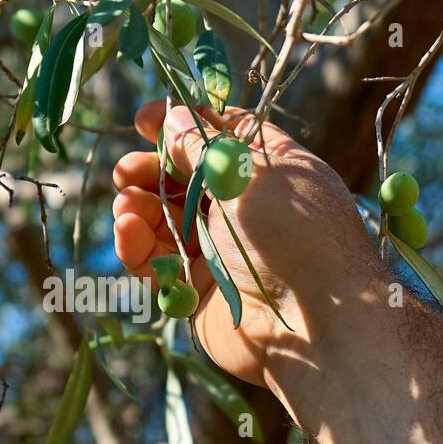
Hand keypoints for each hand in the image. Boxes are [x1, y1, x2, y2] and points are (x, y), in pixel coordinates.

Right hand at [111, 101, 375, 387]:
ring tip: (125, 205)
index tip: (142, 120)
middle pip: (183, 180)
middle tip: (126, 171)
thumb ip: (202, 148)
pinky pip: (157, 264)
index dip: (181, 125)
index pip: (220, 136)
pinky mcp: (198, 291)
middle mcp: (244, 210)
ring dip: (138, 208)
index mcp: (268, 170)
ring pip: (164, 222)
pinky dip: (136, 246)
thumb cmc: (296, 235)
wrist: (317, 324)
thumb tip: (173, 119)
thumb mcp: (248, 175)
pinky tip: (126, 231)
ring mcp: (220, 252)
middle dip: (150, 170)